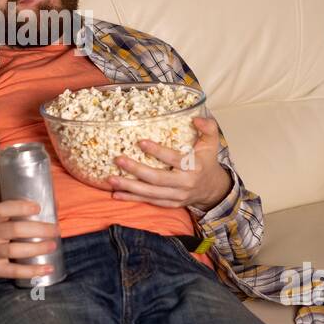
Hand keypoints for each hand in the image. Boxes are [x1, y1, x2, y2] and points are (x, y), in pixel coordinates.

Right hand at [0, 200, 58, 281]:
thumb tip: (53, 205)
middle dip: (39, 229)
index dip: (20, 207)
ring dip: (37, 248)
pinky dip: (33, 271)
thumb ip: (16, 216)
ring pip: (16, 250)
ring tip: (53, 245)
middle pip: (15, 229)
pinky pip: (15, 271)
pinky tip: (48, 268)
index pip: (2, 209)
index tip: (38, 207)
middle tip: (55, 230)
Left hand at [107, 116, 230, 211]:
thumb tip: (196, 118)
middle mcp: (185, 183)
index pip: (173, 159)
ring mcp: (177, 196)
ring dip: (129, 187)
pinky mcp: (171, 204)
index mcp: (194, 166)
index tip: (140, 142)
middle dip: (136, 169)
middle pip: (157, 178)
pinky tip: (117, 194)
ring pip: (150, 192)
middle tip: (118, 159)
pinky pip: (150, 201)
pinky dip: (132, 198)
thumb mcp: (212, 143)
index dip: (157, 151)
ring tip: (111, 179)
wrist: (213, 188)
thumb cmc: (207, 162)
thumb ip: (208, 128)